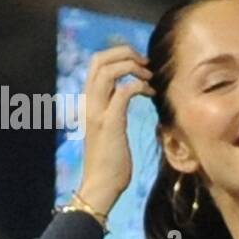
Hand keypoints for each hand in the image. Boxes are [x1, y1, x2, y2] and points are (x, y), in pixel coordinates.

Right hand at [75, 45, 152, 214]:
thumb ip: (114, 107)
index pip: (96, 63)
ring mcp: (97, 112)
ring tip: (148, 76)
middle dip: (124, 53)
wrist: (101, 185)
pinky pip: (123, 93)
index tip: (139, 63)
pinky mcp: (110, 123)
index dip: (117, 55)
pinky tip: (150, 93)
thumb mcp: (111, 126)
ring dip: (131, 67)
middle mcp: (89, 103)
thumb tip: (127, 91)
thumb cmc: (110, 161)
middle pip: (99, 60)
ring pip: (107, 71)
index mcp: (89, 102)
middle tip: (146, 63)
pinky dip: (138, 86)